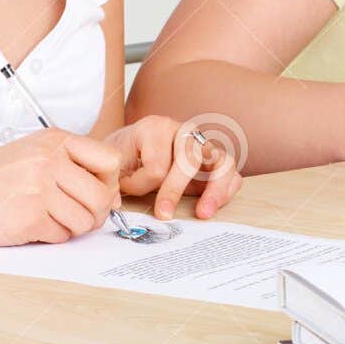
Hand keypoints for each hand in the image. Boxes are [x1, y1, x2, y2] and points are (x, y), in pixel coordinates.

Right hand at [0, 128, 121, 245]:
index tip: (96, 191)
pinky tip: (31, 225)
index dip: (109, 182)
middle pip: (103, 196)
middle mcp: (50, 161)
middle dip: (95, 213)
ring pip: (87, 221)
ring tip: (49, 219)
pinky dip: (51, 237)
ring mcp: (40, 189)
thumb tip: (114, 195)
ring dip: (72, 227)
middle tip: (75, 215)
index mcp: (55, 140)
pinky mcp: (30, 218)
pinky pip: (62, 236)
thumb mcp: (34, 153)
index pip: (110, 160)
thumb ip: (73, 165)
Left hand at [107, 114, 243, 219]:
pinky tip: (214, 205)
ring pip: (221, 162)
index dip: (141, 184)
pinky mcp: (215, 161)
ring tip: (204, 213)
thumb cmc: (125, 157)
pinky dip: (227, 189)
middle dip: (175, 190)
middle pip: (190, 159)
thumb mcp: (113, 164)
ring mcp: (203, 145)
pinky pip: (231, 172)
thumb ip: (115, 180)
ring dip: (214, 190)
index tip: (128, 189)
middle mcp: (184, 132)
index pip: (156, 163)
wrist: (131, 149)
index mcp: (155, 128)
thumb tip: (117, 203)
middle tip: (164, 215)